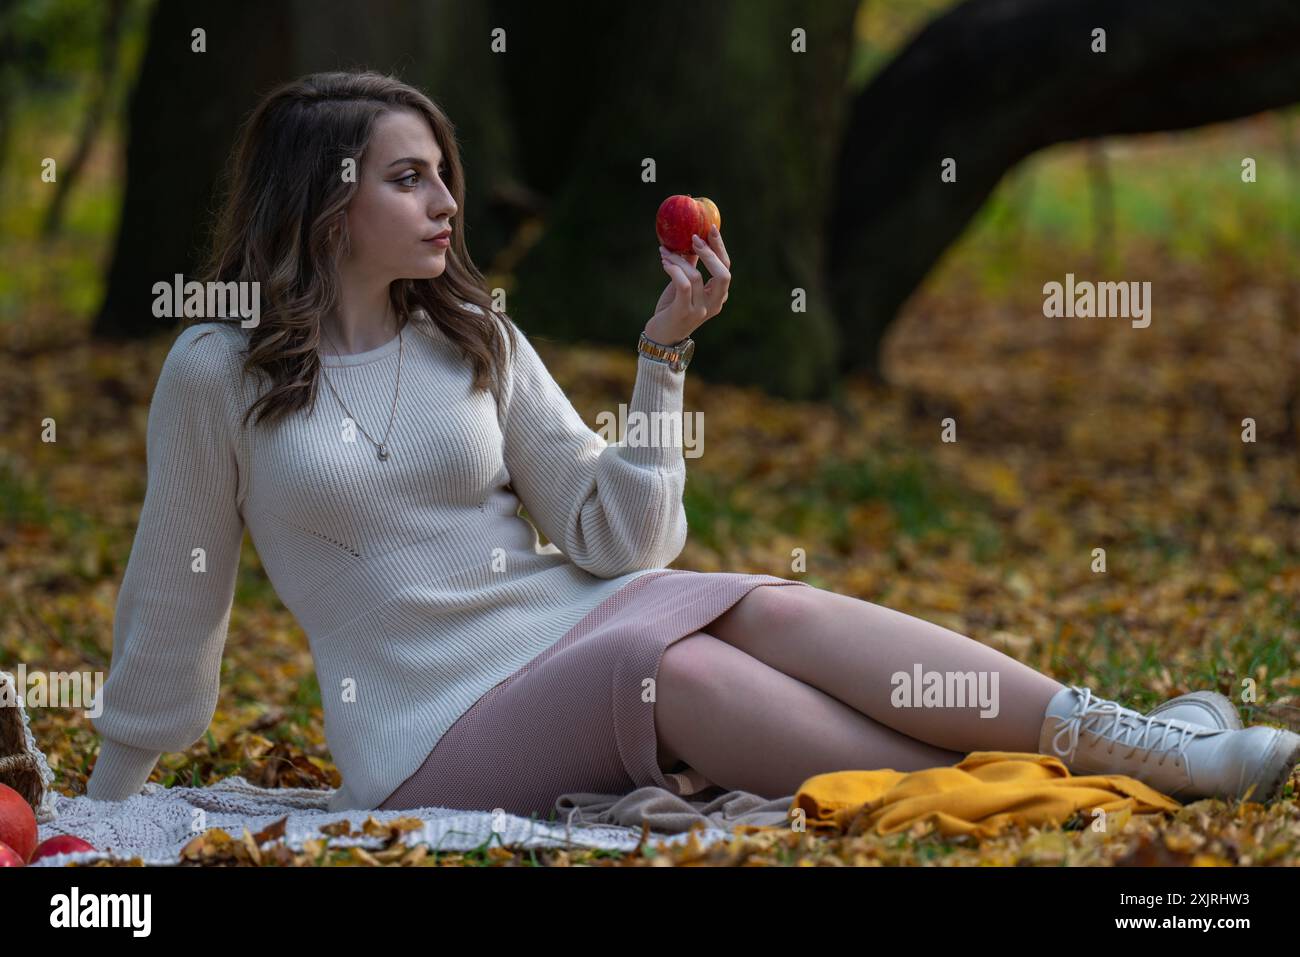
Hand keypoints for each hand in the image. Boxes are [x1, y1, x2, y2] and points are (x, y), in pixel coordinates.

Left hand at [649, 224, 730, 342]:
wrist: (660, 337)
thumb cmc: (672, 310)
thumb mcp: (684, 286)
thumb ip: (691, 267)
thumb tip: (691, 240)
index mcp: (718, 296)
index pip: (726, 268)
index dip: (720, 247)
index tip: (710, 228)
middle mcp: (714, 304)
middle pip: (723, 273)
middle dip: (710, 252)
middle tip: (693, 238)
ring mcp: (700, 310)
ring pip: (697, 276)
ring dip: (679, 260)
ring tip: (665, 253)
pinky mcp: (684, 312)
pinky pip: (684, 285)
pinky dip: (675, 270)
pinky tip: (665, 263)